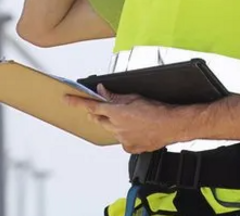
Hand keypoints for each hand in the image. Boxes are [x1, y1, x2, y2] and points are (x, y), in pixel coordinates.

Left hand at [65, 84, 185, 153]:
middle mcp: (116, 127)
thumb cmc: (157, 110)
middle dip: (97, 114)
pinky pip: (122, 140)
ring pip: (111, 130)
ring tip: (131, 119)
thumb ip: (115, 96)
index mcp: (115, 112)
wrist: (172, 125)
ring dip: (114, 124)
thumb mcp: (134, 97)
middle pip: (98, 119)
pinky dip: (125, 134)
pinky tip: (136, 130)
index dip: (77, 103)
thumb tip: (102, 91)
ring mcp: (122, 139)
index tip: (67, 100)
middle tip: (103, 109)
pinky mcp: (130, 148)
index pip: (91, 106)